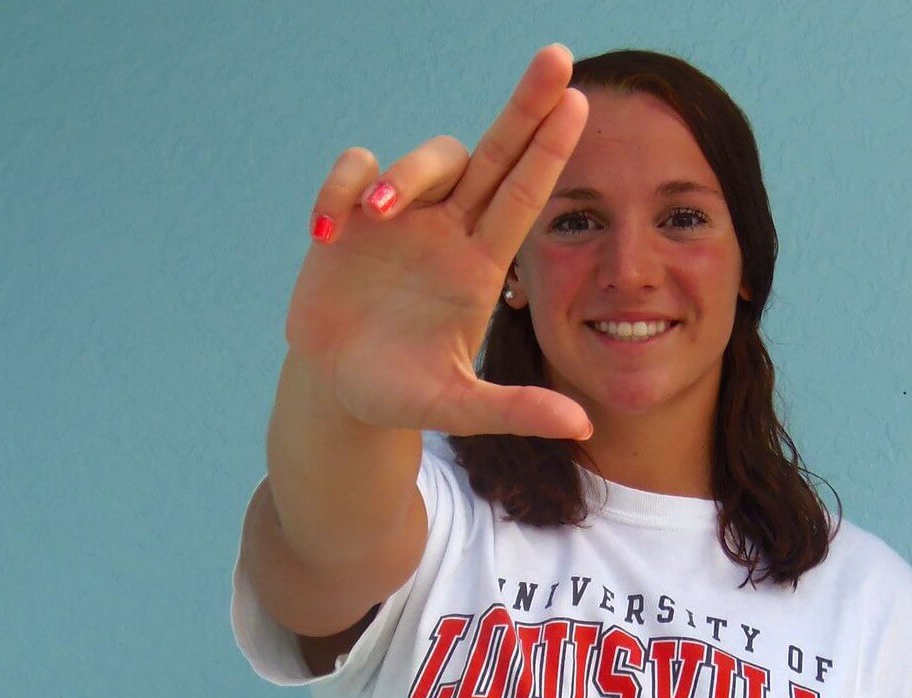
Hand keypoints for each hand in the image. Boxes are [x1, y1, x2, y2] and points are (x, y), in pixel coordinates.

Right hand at [285, 44, 591, 439]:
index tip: (579, 101)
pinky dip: (344, 185)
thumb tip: (582, 426)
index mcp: (479, 266)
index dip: (549, 150)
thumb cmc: (400, 394)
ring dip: (406, 173)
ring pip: (425, 160)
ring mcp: (402, 219)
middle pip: (494, 153)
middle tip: (557, 58)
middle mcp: (450, 230)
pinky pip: (357, 169)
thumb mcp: (456, 407)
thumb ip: (515, 411)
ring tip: (377, 213)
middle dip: (525, 106)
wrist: (338, 389)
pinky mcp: (352, 216)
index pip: (523, 196)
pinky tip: (329, 230)